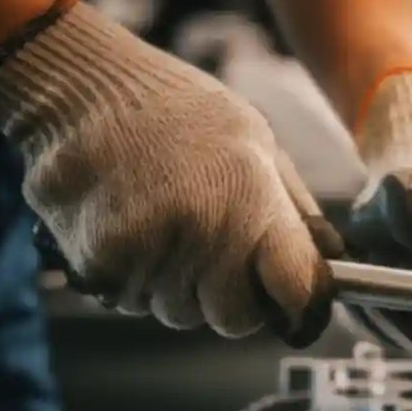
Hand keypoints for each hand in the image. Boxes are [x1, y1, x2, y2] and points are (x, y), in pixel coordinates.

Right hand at [0, 0, 340, 346]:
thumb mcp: (257, 140)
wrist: (80, 90)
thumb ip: (294, 207)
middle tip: (219, 257)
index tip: (293, 299)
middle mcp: (203, 231)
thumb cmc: (178, 111)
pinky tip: (132, 230)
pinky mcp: (100, 265)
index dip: (298, 303)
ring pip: (182, 314)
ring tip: (167, 228)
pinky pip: (132, 303)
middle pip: (236, 319)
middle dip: (234, 300)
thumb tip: (331, 260)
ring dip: (181, 288)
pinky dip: (135, 280)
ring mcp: (148, 253)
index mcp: (251, 199)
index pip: (296, 290)